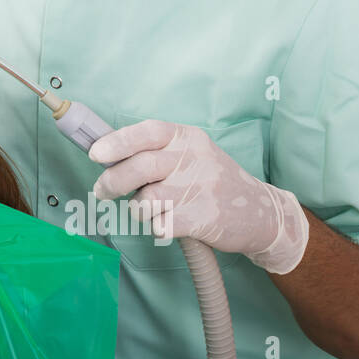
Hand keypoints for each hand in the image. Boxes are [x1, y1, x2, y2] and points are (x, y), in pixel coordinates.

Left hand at [88, 119, 308, 274]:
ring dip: (137, 208)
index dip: (117, 142)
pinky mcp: (203, 218)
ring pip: (146, 199)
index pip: (147, 131)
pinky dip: (157, 226)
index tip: (95, 154)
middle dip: (112, 181)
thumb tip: (106, 156)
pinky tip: (169, 223)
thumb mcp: (191, 154)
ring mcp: (200, 189)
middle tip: (101, 191)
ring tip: (148, 209)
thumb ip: (156, 152)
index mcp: (188, 138)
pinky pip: (160, 224)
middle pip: (140, 166)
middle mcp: (194, 159)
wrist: (262, 213)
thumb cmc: (213, 182)